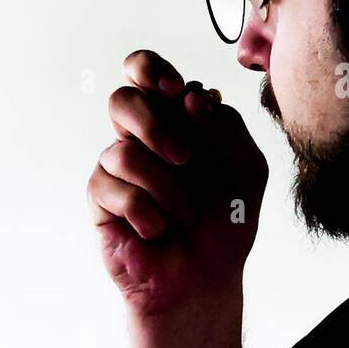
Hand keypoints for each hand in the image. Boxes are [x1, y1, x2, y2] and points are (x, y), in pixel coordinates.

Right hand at [87, 50, 267, 317]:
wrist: (205, 277)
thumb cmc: (226, 222)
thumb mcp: (247, 171)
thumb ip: (227, 128)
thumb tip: (191, 95)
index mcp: (177, 119)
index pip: (145, 71)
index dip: (151, 70)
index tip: (176, 91)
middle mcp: (143, 137)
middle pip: (123, 100)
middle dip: (156, 126)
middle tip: (184, 158)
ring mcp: (119, 167)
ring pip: (124, 151)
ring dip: (165, 188)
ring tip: (184, 216)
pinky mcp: (101, 199)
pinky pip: (112, 189)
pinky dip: (147, 213)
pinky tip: (158, 230)